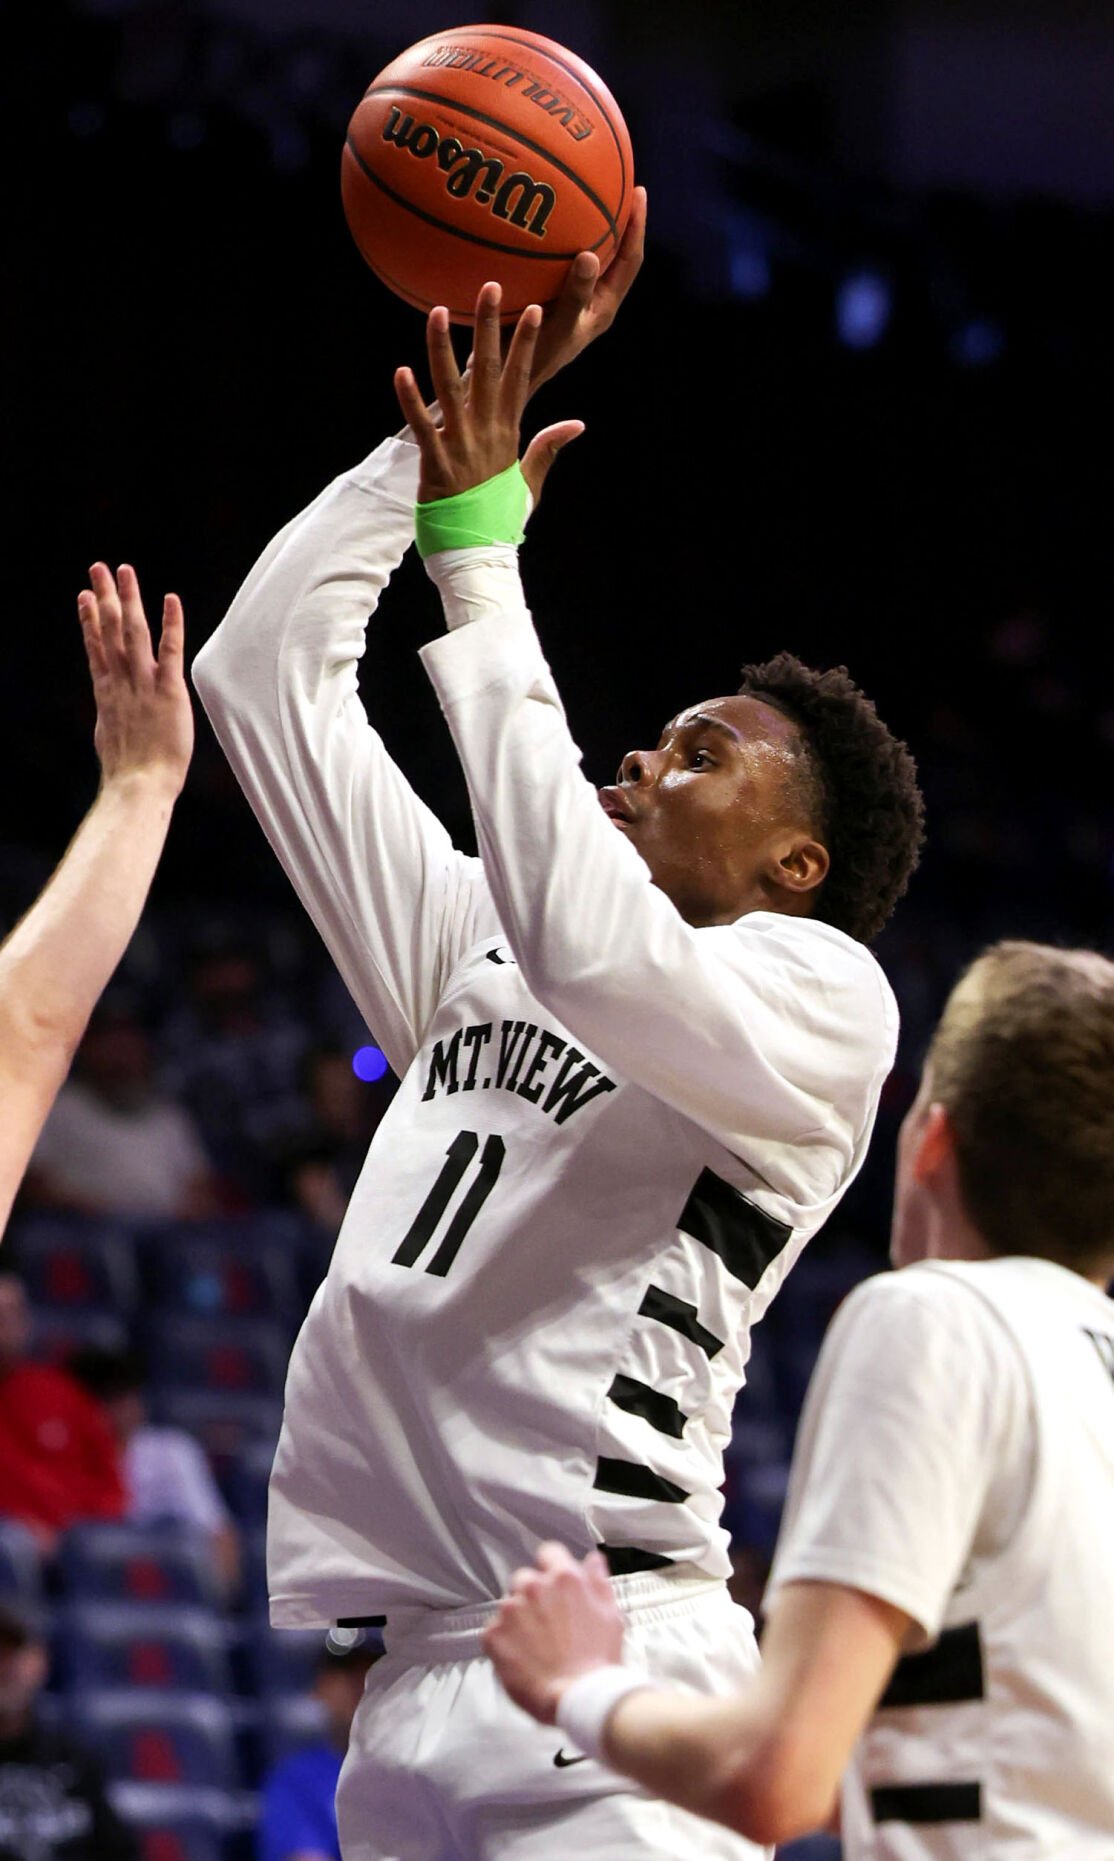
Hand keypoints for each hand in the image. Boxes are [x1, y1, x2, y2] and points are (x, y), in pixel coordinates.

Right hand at [78, 563, 192, 798]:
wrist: (139, 786)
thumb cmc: (128, 773)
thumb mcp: (110, 738)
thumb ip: (112, 717)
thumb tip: (110, 715)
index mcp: (107, 692)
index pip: (96, 648)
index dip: (90, 620)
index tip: (84, 596)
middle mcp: (122, 682)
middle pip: (110, 630)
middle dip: (104, 597)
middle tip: (98, 568)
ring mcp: (144, 684)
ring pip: (134, 632)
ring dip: (129, 598)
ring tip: (124, 571)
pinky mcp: (169, 690)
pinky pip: (170, 651)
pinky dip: (171, 624)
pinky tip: (170, 598)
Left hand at [395, 285, 584, 510]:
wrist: (478, 554)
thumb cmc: (499, 519)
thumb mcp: (530, 483)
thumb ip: (548, 448)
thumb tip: (577, 424)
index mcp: (509, 433)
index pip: (521, 378)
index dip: (526, 342)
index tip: (532, 307)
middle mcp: (487, 432)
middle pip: (490, 370)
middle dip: (490, 327)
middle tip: (489, 286)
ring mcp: (461, 446)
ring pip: (451, 389)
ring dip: (442, 349)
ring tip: (436, 312)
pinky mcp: (437, 464)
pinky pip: (423, 426)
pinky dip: (411, 400)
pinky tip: (402, 371)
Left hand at [482, 1542, 624, 1724]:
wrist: (580, 1697)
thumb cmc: (598, 1661)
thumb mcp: (610, 1615)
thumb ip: (597, 1582)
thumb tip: (592, 1560)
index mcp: (564, 1579)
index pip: (550, 1552)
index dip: (552, 1566)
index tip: (553, 1582)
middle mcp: (534, 1587)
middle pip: (525, 1579)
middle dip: (534, 1597)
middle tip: (547, 1625)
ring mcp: (511, 1610)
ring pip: (509, 1606)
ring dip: (519, 1620)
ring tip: (536, 1648)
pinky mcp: (493, 1635)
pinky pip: (494, 1631)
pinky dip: (504, 1643)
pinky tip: (522, 1659)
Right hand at [526, 184, 646, 394]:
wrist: (503, 377)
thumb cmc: (535, 359)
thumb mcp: (559, 328)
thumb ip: (575, 295)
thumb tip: (588, 254)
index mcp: (603, 307)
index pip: (630, 259)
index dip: (637, 226)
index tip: (637, 191)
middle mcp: (590, 299)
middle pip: (612, 250)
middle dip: (614, 215)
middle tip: (612, 178)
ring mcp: (568, 297)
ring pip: (582, 251)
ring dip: (582, 222)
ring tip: (576, 188)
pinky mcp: (545, 295)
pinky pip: (553, 257)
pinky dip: (549, 236)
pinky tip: (532, 215)